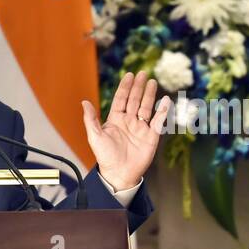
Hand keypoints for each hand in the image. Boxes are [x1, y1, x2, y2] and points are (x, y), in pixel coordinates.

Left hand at [82, 71, 169, 190]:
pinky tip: (165, 101)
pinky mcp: (151, 137)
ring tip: (152, 82)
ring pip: (146, 107)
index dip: (125, 87)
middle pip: (135, 100)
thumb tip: (84, 102)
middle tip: (143, 73)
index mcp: (115, 119)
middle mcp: (129, 121)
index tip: (129, 75)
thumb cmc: (105, 157)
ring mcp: (141, 128)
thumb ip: (90, 119)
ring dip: (149, 95)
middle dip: (138, 87)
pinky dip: (162, 111)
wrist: (119, 174)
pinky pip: (158, 121)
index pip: (121, 99)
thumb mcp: (95, 137)